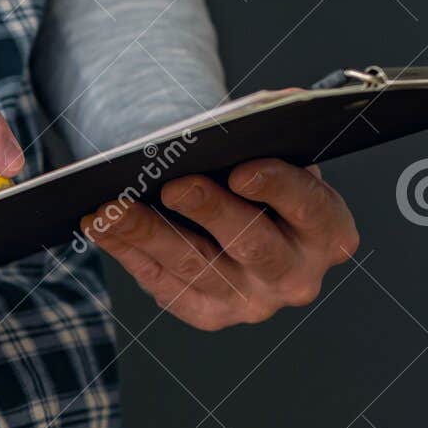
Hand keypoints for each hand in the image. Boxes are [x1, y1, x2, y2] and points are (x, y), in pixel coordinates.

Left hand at [82, 159, 359, 330]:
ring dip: (147, 233)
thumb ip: (272, 137)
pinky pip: (162, 283)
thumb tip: (255, 112)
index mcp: (329, 232)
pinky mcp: (210, 315)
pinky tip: (98, 226)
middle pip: (251, 244)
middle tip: (174, 186)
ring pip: (194, 266)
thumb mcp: (278, 157)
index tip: (242, 170)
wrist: (241, 219)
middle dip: (210, 212)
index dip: (277, 188)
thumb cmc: (259, 179)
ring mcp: (252, 302)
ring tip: (110, 207)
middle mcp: (296, 275)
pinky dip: (126, 251)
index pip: (310, 207)